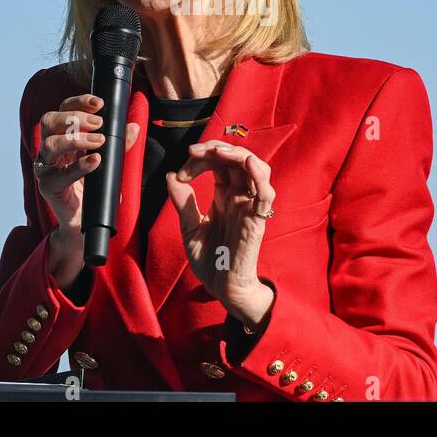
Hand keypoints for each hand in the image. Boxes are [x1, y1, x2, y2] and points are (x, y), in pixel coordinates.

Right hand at [34, 94, 139, 283]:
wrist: (85, 221)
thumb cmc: (93, 187)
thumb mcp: (109, 162)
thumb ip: (120, 145)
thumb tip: (133, 127)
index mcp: (62, 137)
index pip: (63, 110)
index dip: (78, 103)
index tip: (99, 103)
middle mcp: (50, 149)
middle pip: (49, 121)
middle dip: (75, 117)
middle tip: (99, 123)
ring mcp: (46, 168)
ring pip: (50, 144)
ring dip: (76, 139)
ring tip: (99, 142)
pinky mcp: (48, 187)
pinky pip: (58, 174)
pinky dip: (78, 166)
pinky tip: (95, 161)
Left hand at [166, 140, 276, 324]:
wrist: (221, 287)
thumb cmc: (209, 260)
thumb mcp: (189, 228)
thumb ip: (183, 203)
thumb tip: (171, 176)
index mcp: (224, 196)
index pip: (217, 164)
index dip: (200, 160)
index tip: (181, 175)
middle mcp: (239, 197)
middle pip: (236, 159)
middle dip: (216, 149)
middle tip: (193, 152)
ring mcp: (249, 206)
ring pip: (255, 168)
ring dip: (238, 154)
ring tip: (218, 151)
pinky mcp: (257, 219)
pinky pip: (265, 193)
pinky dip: (259, 175)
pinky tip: (247, 164)